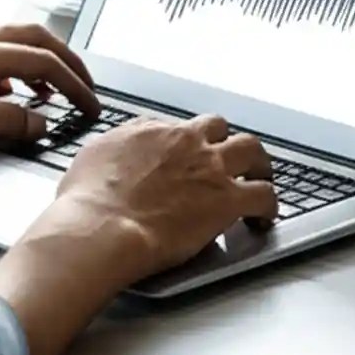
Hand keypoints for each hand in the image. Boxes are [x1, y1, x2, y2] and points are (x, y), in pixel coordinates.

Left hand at [0, 23, 98, 166]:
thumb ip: (3, 121)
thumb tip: (39, 122)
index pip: (44, 63)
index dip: (75, 85)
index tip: (90, 106)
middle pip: (34, 39)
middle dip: (66, 61)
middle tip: (84, 86)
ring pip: (10, 41)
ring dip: (38, 61)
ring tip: (48, 90)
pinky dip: (9, 67)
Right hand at [0, 112, 277, 354]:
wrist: (100, 227)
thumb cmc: (85, 202)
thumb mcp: (90, 158)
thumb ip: (111, 150)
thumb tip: (114, 154)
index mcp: (151, 131)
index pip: (178, 127)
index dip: (185, 144)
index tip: (186, 158)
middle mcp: (185, 142)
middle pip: (218, 127)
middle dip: (225, 142)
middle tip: (228, 160)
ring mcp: (210, 168)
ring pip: (251, 150)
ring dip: (258, 165)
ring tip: (259, 179)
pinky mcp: (227, 200)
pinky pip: (264, 195)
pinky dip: (268, 206)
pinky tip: (264, 218)